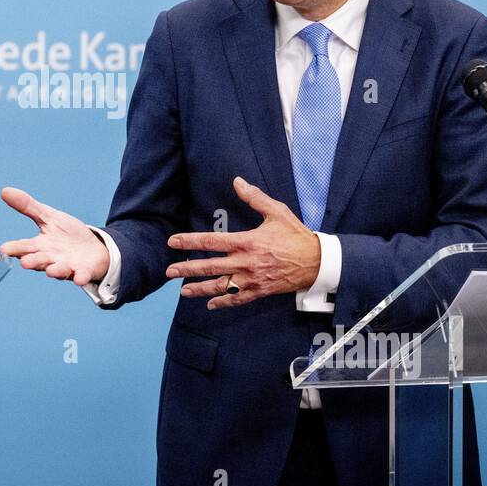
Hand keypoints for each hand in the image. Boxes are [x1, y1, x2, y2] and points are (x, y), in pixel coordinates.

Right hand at [0, 187, 110, 285]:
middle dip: (33, 262)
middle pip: (40, 261)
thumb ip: (28, 207)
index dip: (15, 248)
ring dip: (55, 271)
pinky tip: (79, 279)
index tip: (4, 249)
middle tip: (24, 262)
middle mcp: (51, 259)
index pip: (25, 247)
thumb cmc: (68, 235)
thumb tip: (5, 191)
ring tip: (50, 270)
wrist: (93, 248)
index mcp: (41, 246)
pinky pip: (81, 276)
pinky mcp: (83, 271)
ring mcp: (67, 266)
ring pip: (59, 270)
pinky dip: (80, 277)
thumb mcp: (49, 217)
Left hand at [165, 176, 320, 309]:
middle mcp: (246, 262)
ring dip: (200, 289)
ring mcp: (252, 279)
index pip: (211, 241)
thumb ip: (255, 198)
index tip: (173, 242)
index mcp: (247, 241)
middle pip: (210, 267)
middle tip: (169, 272)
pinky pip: (237, 299)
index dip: (189, 241)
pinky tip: (210, 304)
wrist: (317, 262)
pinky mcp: (260, 290)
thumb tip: (237, 181)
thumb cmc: (296, 235)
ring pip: (220, 286)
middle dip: (187, 269)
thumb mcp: (277, 212)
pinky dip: (223, 302)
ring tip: (183, 291)